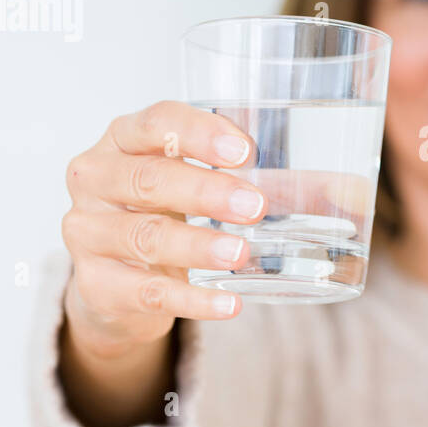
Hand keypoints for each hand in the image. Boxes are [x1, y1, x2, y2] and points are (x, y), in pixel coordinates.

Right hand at [61, 100, 266, 358]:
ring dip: (198, 246)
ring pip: (146, 237)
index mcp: (122, 140)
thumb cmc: (160, 212)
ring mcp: (87, 233)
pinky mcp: (95, 285)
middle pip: (149, 179)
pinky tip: (229, 304)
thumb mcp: (191, 183)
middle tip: (255, 208)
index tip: (244, 151)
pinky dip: (193, 301)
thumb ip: (249, 176)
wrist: (112, 282)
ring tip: (240, 253)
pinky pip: (147, 293)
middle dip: (205, 192)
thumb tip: (340, 189)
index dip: (199, 133)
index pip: (155, 123)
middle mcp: (95, 179)